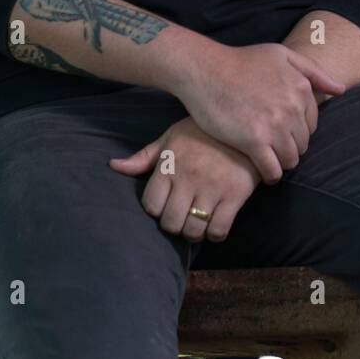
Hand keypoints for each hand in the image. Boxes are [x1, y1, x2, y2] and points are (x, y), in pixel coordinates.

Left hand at [108, 116, 261, 242]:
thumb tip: (113, 166)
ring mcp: (212, 188)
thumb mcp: (172, 137)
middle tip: (182, 217)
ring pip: (193, 230)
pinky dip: (215, 235)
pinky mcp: (235, 195)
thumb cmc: (204, 132)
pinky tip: (216, 225)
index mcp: (171, 164)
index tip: (166, 205)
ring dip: (193, 233)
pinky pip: (218, 230)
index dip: (156, 210)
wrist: (246, 123)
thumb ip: (144, 157)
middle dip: (174, 225)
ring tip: (198, 224)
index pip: (151, 205)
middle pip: (170, 223)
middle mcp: (189, 177)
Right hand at [174, 40, 345, 185]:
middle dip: (291, 146)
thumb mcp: (281, 55)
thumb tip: (341, 90)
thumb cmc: (241, 61)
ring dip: (282, 162)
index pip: (312, 124)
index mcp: (301, 87)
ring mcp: (274, 125)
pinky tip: (264, 172)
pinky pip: (273, 170)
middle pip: (303, 143)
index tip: (282, 130)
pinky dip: (271, 175)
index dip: (297, 130)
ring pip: (291, 159)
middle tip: (273, 144)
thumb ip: (314, 71)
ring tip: (269, 158)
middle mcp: (292, 107)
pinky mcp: (253, 141)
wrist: (205, 70)